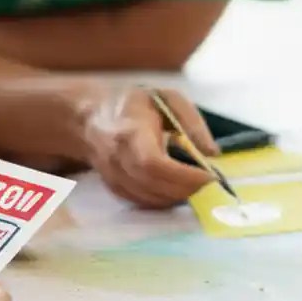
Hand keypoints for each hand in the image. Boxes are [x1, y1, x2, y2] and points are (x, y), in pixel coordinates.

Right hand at [82, 87, 217, 208]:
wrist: (89, 118)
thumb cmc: (133, 104)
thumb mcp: (167, 98)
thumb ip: (191, 121)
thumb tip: (212, 153)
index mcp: (130, 132)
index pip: (152, 163)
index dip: (183, 175)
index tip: (210, 175)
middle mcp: (117, 159)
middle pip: (153, 185)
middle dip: (187, 188)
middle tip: (211, 182)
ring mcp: (113, 177)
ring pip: (150, 199)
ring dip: (179, 196)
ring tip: (198, 184)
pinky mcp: (115, 189)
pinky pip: (144, 203)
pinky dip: (166, 200)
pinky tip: (179, 188)